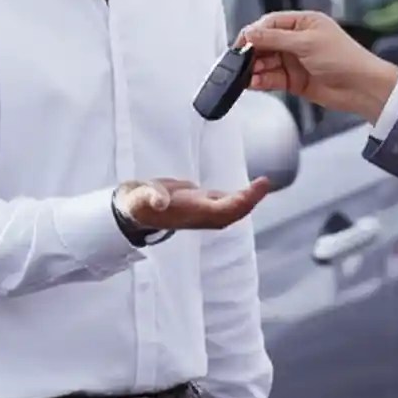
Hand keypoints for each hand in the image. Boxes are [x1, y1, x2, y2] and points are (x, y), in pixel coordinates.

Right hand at [116, 177, 270, 230]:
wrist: (133, 209)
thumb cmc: (137, 203)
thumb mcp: (139, 197)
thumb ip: (150, 196)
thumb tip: (159, 201)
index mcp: (191, 211)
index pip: (224, 210)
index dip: (243, 200)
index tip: (258, 186)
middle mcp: (200, 213)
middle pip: (233, 213)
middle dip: (250, 200)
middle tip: (265, 183)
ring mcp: (201, 209)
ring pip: (231, 209)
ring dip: (247, 199)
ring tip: (262, 185)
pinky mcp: (199, 202)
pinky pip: (225, 202)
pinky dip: (238, 196)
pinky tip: (247, 189)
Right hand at [237, 10, 397, 121]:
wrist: (362, 88)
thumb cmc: (345, 59)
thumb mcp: (307, 43)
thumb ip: (275, 38)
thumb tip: (251, 32)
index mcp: (304, 23)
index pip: (271, 23)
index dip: (254, 32)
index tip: (241, 42)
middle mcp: (298, 41)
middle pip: (266, 43)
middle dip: (252, 52)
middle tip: (240, 60)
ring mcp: (296, 61)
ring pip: (267, 63)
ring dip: (255, 69)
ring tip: (246, 74)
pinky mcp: (295, 81)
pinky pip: (272, 79)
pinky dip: (262, 81)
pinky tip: (254, 83)